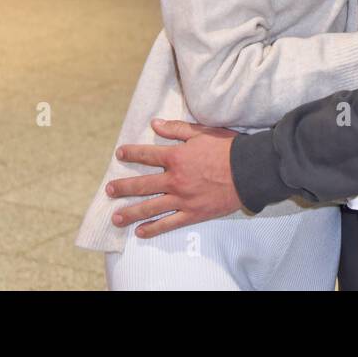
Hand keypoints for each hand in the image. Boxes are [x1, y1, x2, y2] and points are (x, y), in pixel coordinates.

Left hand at [107, 119, 241, 236]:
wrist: (249, 170)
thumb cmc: (228, 148)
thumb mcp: (202, 132)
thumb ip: (176, 129)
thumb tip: (155, 124)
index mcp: (176, 157)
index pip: (148, 155)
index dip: (132, 154)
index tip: (119, 154)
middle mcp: (175, 179)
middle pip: (142, 185)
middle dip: (123, 187)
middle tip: (109, 190)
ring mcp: (183, 199)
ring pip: (150, 207)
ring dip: (131, 212)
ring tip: (116, 217)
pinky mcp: (193, 213)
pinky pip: (169, 223)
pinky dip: (154, 229)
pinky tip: (141, 232)